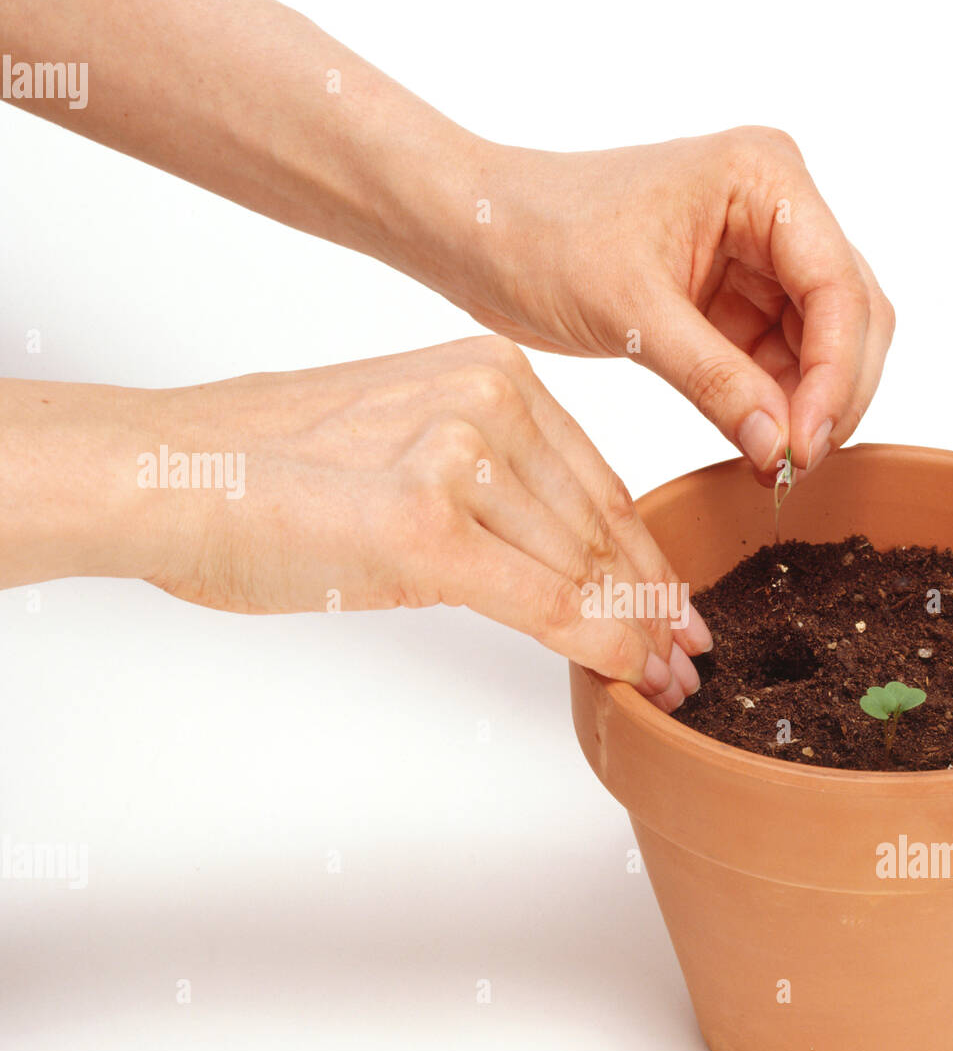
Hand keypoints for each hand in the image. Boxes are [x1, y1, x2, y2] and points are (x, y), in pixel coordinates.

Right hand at [138, 337, 709, 709]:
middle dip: (650, 602)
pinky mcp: (425, 528)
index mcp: (488, 372)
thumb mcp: (400, 445)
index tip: (671, 602)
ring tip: (662, 678)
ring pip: (579, 568)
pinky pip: (544, 601)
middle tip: (685, 655)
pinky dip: (598, 645)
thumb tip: (549, 558)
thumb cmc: (263, 467)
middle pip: (598, 527)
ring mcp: (457, 459)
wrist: (169, 475)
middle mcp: (487, 401)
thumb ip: (483, 483)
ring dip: (634, 633)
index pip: (595, 482)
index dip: (644, 555)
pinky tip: (632, 675)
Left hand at [430, 128, 894, 481]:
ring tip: (775, 465)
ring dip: (806, 405)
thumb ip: (715, 381)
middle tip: (798, 464)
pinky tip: (758, 445)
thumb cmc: (542, 239)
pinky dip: (775, 405)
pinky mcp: (735, 297)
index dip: (837, 372)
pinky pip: (780, 359)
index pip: (838, 284)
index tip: (810, 443)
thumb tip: (784, 448)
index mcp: (764, 178)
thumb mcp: (632, 314)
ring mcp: (760, 254)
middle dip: (831, 393)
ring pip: (822, 343)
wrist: (482, 233)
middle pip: (849, 313)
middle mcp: (777, 207)